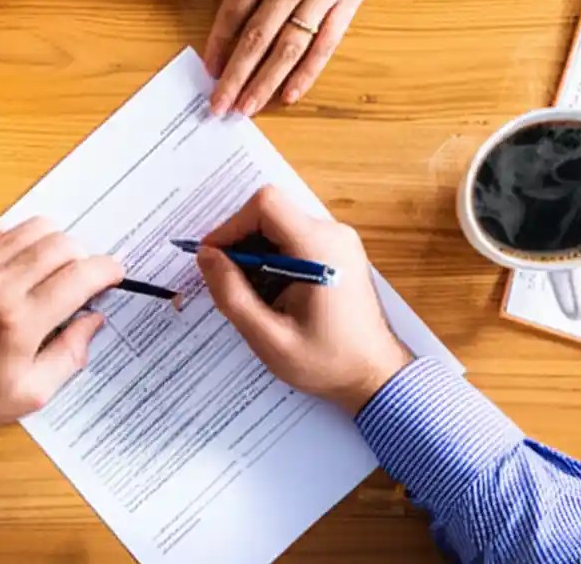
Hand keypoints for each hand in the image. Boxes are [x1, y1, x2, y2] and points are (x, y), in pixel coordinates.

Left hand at [0, 215, 123, 438]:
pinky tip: (15, 258)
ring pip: (29, 228)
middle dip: (83, 257)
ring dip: (51, 243)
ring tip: (52, 270)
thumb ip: (70, 354)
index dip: (107, 271)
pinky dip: (8, 233)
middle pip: (60, 244)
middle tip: (82, 280)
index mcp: (20, 322)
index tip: (113, 277)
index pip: (80, 275)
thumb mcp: (32, 393)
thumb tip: (93, 319)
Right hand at [195, 186, 411, 413]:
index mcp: (319, 247)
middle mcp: (333, 233)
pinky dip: (273, 258)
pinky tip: (273, 294)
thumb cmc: (327, 362)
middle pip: (270, 214)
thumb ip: (232, 294)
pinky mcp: (338, 251)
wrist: (375, 375)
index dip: (231, 226)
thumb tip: (206, 256)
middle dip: (241, 244)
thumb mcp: (269, 338)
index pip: (265, 205)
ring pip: (279, 226)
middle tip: (230, 283)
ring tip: (255, 296)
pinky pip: (293, 239)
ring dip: (256, 254)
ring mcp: (338, 240)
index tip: (213, 258)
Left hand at [203, 0, 446, 114]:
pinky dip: (307, 72)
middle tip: (219, 106)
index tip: (207, 68)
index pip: (234, 10)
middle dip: (235, 76)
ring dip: (265, 83)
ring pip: (289, 47)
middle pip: (257, 38)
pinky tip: (290, 93)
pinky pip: (326, 43)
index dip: (218, 43)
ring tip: (247, 107)